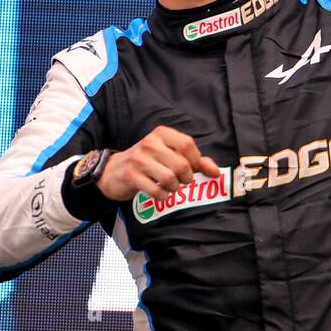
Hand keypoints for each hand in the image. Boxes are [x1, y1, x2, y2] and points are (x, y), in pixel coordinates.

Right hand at [96, 126, 220, 201]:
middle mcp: (150, 143)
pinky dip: (162, 196)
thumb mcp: (169, 155)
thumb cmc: (148, 163)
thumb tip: (216, 172)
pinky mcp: (131, 175)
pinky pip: (156, 191)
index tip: (192, 168)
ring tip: (170, 187)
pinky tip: (159, 193)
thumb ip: (195, 161)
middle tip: (181, 181)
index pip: (187, 144)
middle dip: (186, 178)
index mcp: (161, 133)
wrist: (113, 172)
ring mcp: (139, 159)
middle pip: (181, 165)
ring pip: (170, 179)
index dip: (195, 160)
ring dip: (174, 188)